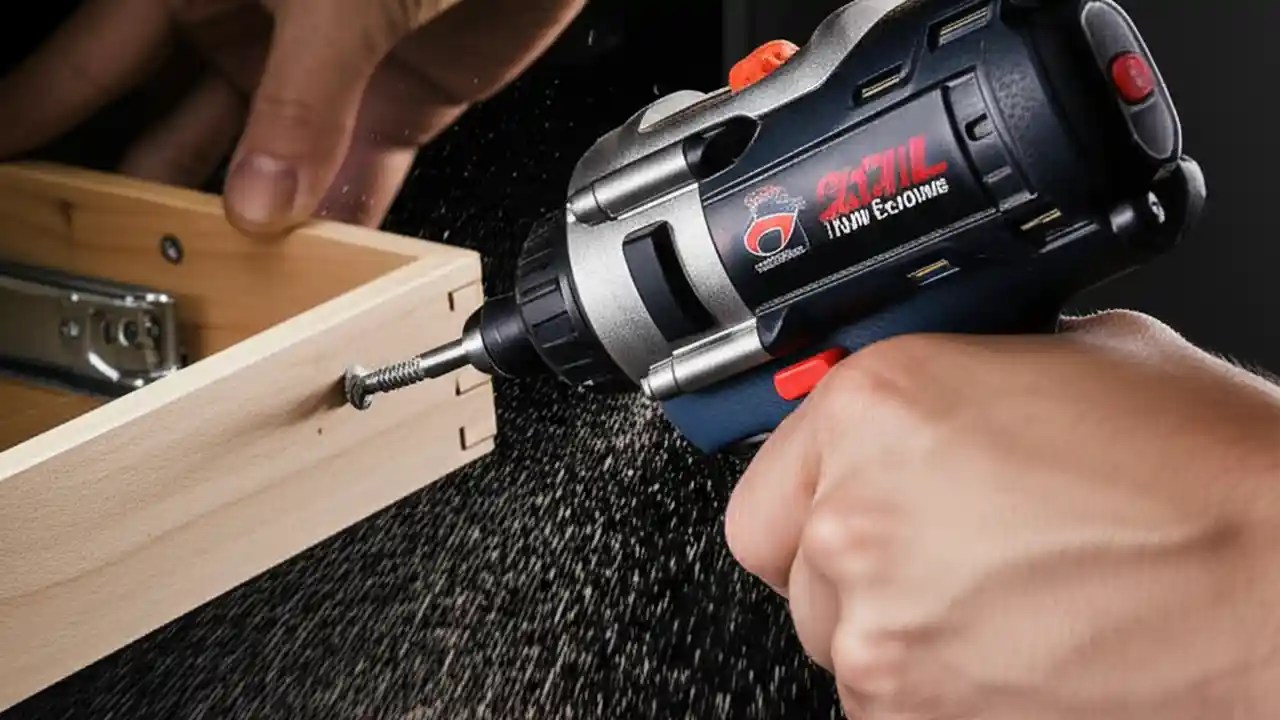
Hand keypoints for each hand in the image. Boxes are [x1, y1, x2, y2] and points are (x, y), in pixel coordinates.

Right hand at [0, 0, 583, 234]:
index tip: (7, 169)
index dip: (38, 112)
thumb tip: (258, 200)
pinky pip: (354, 177)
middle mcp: (250, 27)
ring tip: (213, 286)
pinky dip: (340, 225)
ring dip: (246, 225)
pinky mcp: (395, 101)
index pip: (90, 58)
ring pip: (262, 166)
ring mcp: (322, 71)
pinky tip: (317, 273)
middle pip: (170, 128)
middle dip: (147, 194)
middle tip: (113, 257)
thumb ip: (298, 101)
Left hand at [725, 311, 1279, 718]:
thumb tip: (935, 402)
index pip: (767, 483)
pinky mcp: (914, 714)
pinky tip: (1017, 644)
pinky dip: (936, 684)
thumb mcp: (1073, 360)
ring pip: (841, 639)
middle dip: (858, 562)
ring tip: (1003, 598)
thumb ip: (963, 378)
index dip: (810, 495)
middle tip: (947, 550)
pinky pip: (887, 700)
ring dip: (901, 625)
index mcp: (876, 406)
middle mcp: (855, 516)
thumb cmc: (1204, 479)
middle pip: (796, 566)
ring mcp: (879, 629)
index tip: (845, 503)